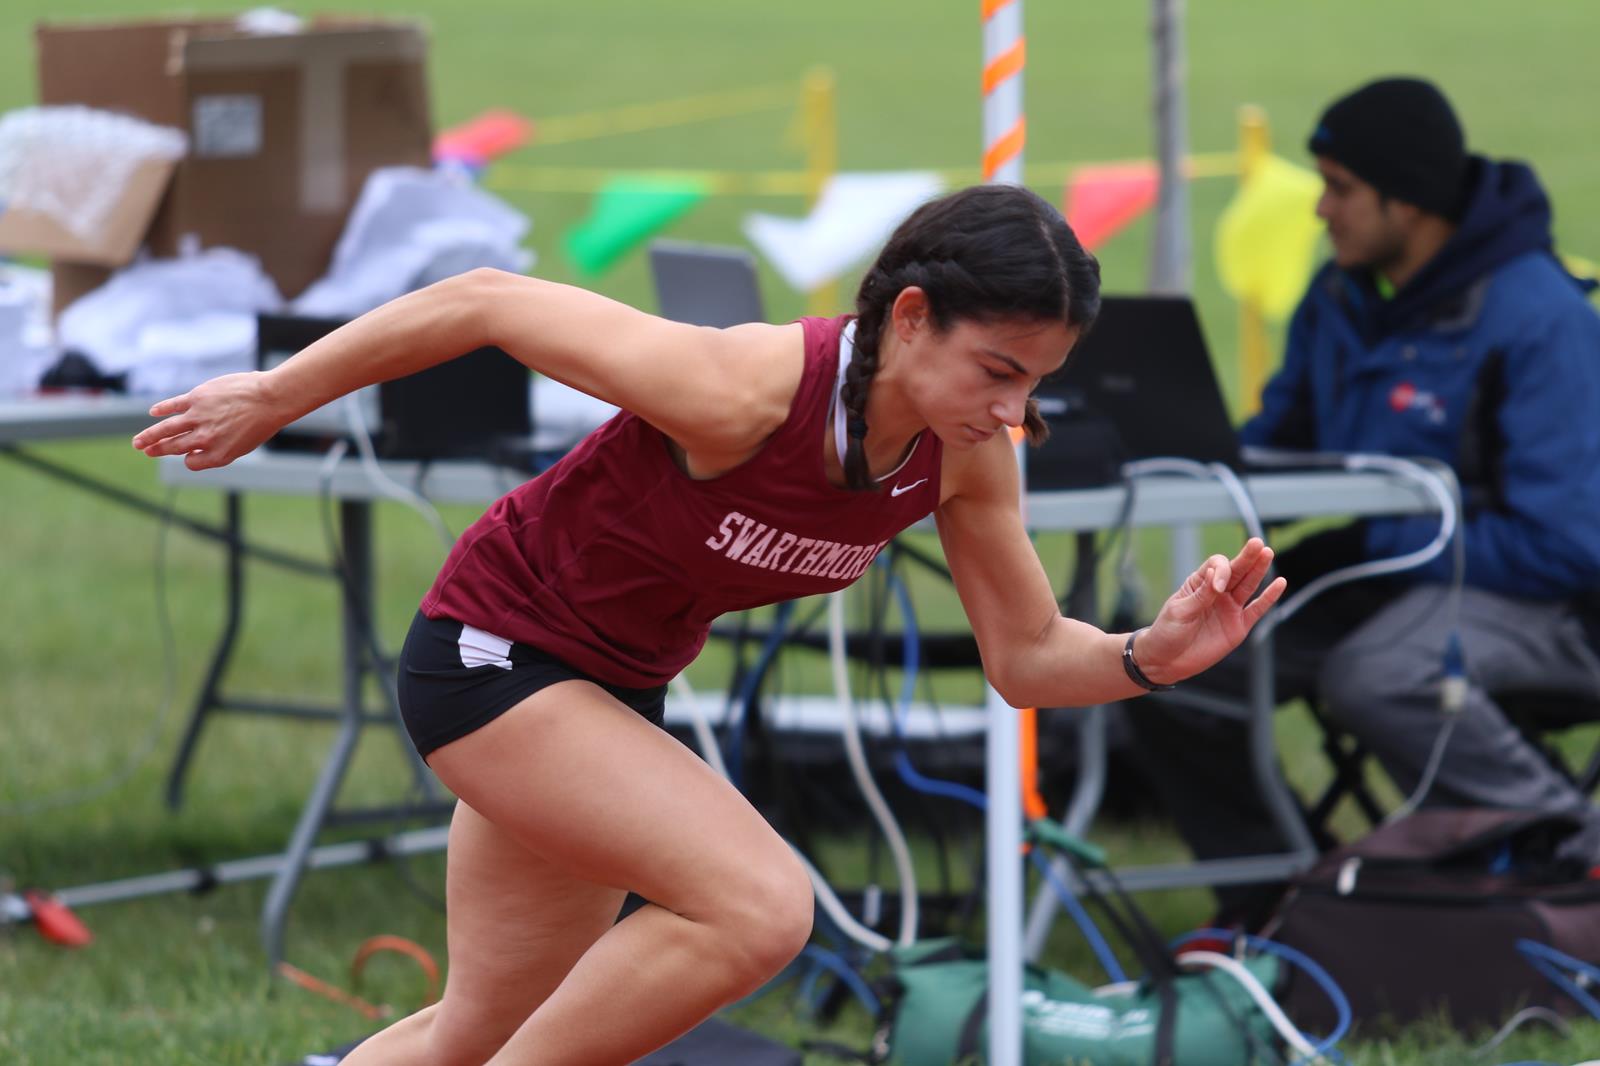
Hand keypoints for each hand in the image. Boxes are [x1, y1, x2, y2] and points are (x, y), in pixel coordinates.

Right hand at [130, 371, 285, 469]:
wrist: (272, 399)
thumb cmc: (264, 421)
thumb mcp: (244, 444)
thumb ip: (221, 447)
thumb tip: (199, 450)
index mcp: (219, 454)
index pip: (192, 462)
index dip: (189, 459)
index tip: (188, 455)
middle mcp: (206, 439)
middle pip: (175, 447)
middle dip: (158, 450)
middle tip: (146, 451)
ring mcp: (199, 418)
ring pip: (167, 429)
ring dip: (150, 436)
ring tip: (138, 442)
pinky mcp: (197, 398)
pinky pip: (174, 405)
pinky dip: (162, 409)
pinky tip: (153, 413)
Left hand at [1131, 538, 1286, 684]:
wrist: (1167, 661)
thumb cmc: (1168, 632)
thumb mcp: (1180, 611)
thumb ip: (1201, 595)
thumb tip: (1214, 573)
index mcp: (1199, 583)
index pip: (1216, 566)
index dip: (1221, 571)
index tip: (1218, 587)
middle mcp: (1217, 592)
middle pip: (1236, 570)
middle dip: (1246, 557)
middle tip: (1258, 543)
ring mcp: (1229, 608)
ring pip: (1248, 585)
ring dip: (1258, 570)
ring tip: (1267, 553)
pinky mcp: (1239, 626)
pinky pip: (1257, 609)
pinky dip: (1269, 597)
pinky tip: (1280, 582)